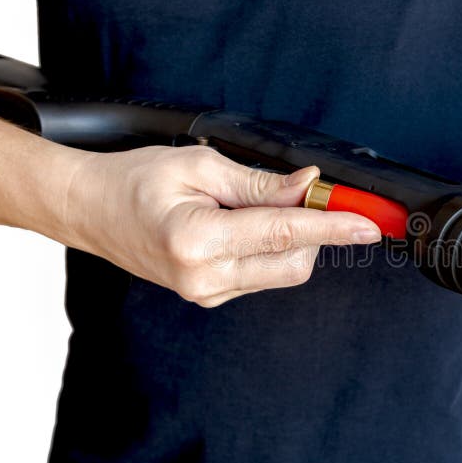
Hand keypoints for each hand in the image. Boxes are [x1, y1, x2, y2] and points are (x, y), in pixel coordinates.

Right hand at [65, 145, 380, 306]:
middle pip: (294, 262)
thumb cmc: (133, 181)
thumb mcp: (198, 167)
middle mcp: (205, 278)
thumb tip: (307, 185)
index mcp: (197, 241)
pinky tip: (246, 225)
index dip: (334, 226)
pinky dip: (271, 249)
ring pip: (282, 271)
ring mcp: (207, 293)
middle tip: (317, 194)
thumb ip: (259, 183)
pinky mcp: (210, 295)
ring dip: (292, 238)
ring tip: (256, 204)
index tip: (369, 225)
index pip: (284, 233)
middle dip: (316, 230)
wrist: (91, 210)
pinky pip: (262, 275)